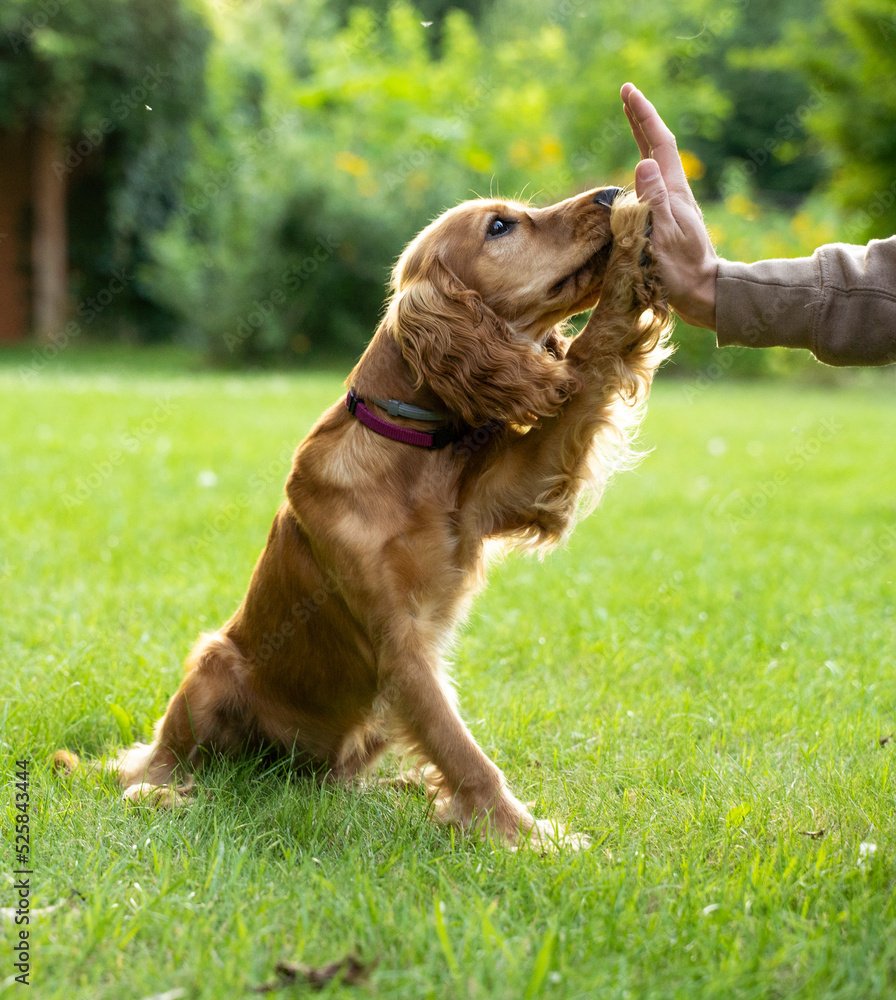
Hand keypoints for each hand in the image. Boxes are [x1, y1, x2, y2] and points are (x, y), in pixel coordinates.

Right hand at [620, 83, 718, 330]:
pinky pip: (653, 181)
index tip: (628, 92)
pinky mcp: (668, 218)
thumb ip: (653, 201)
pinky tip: (639, 170)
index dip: (643, 116)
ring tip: (631, 120)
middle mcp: (674, 193)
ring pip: (656, 162)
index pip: (657, 144)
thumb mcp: (663, 236)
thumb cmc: (680, 272)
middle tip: (627, 94)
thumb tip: (643, 162)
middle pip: (658, 147)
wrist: (704, 294)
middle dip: (642, 119)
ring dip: (643, 138)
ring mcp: (672, 205)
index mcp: (673, 192)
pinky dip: (643, 163)